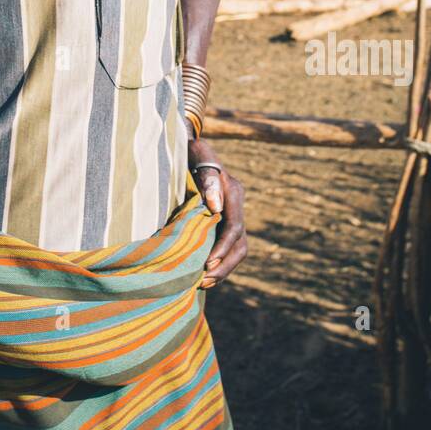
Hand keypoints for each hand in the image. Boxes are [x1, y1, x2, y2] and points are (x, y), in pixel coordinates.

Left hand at [187, 136, 246, 289]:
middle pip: (240, 244)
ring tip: (203, 283)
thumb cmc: (190, 150)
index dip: (222, 248)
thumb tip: (215, 207)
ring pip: (237, 249)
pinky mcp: (224, 220)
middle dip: (225, 265)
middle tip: (204, 280)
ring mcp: (233, 213)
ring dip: (223, 268)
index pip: (234, 228)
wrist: (190, 146)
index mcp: (233, 191)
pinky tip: (204, 274)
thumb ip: (207, 178)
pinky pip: (227, 246)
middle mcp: (237, 204)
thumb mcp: (198, 155)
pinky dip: (219, 261)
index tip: (208, 263)